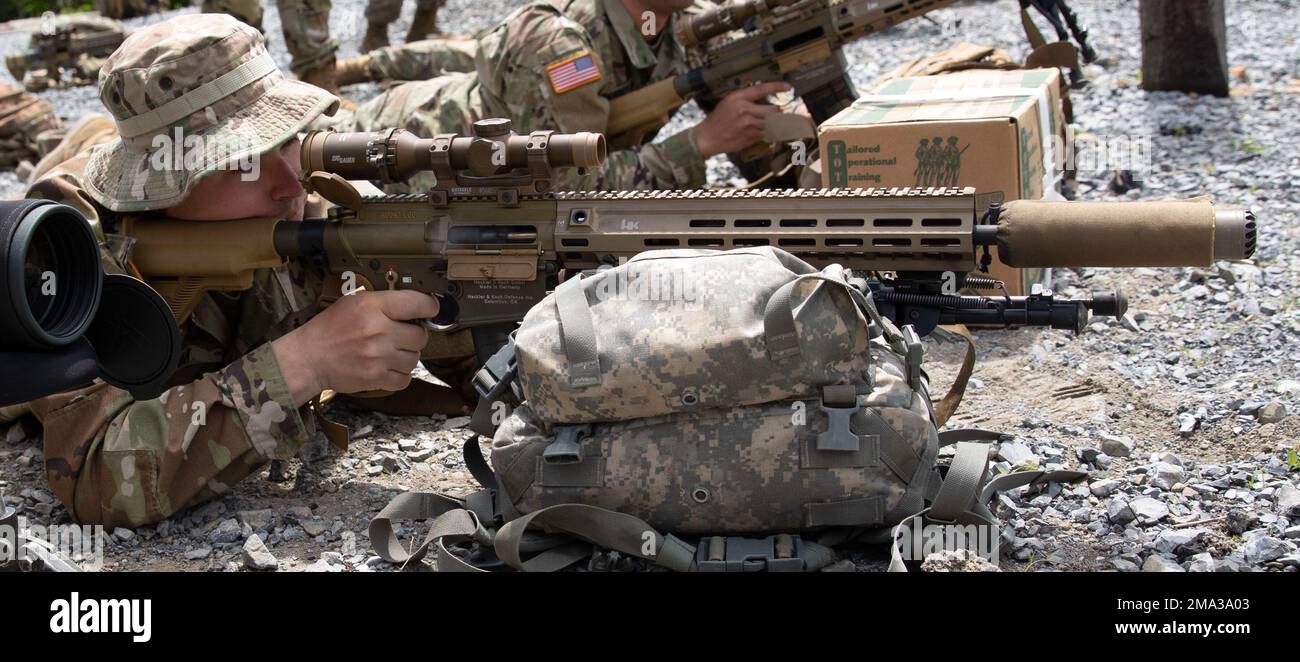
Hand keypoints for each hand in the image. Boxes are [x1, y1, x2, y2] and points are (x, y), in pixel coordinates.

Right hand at [272, 290, 438, 403]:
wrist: (308, 358)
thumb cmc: (330, 329)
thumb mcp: (353, 302)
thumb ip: (383, 302)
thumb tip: (416, 307)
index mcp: (372, 306)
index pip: (417, 303)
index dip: (430, 307)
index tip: (431, 310)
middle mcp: (378, 330)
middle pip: (420, 336)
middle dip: (414, 336)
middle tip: (402, 336)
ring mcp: (378, 356)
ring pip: (415, 358)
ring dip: (407, 357)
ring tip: (391, 353)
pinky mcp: (376, 377)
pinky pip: (405, 379)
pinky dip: (400, 375)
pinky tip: (388, 368)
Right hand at [692, 81, 792, 157]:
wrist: (708, 137)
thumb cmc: (718, 118)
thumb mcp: (729, 101)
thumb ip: (746, 99)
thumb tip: (765, 100)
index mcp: (738, 98)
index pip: (762, 89)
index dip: (777, 87)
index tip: (788, 87)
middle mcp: (744, 111)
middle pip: (772, 110)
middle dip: (777, 112)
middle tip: (779, 113)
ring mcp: (748, 125)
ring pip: (772, 123)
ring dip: (777, 123)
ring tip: (778, 123)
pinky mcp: (750, 137)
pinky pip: (767, 134)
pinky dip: (771, 133)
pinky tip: (769, 132)